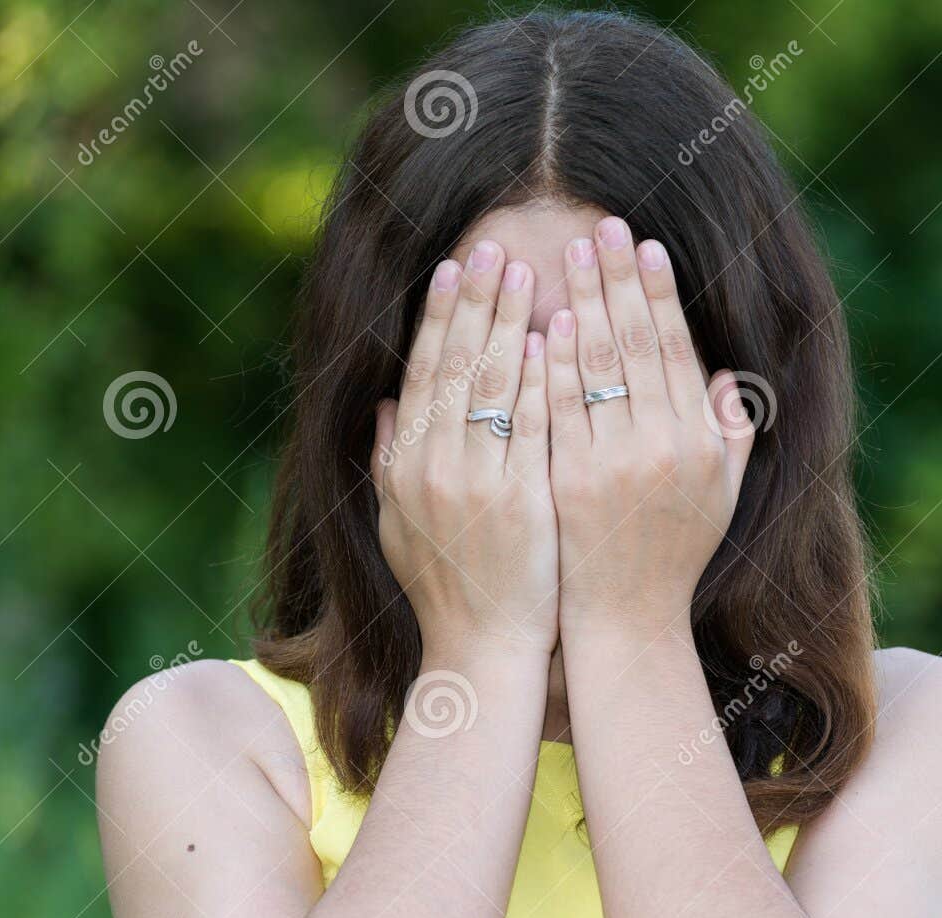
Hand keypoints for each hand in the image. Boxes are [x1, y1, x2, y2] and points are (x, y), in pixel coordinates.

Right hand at [372, 242, 557, 659]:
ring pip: (491, 384)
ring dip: (509, 322)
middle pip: (454, 364)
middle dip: (476, 301)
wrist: (483, 646)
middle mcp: (432, 466)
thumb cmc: (446, 586)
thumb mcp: (397, 523)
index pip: (423, 372)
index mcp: (403, 465)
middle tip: (495, 248)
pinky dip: (539, 377)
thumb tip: (386, 405)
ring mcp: (475, 481)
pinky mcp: (520, 499)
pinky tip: (555, 336)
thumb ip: (388, 461)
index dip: (439, 317)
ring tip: (529, 271)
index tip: (456, 269)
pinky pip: (530, 424)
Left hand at [544, 216, 753, 639]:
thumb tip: (731, 374)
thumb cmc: (674, 553)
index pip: (677, 349)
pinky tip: (543, 324)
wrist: (625, 619)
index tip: (645, 248)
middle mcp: (664, 446)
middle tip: (600, 227)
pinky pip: (559, 409)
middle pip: (637, 344)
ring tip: (566, 255)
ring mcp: (615, 463)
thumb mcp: (722, 494)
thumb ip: (732, 432)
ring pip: (597, 367)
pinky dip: (552, 364)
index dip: (659, 294)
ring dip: (582, 304)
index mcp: (701, 441)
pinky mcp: (571, 481)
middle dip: (617, 280)